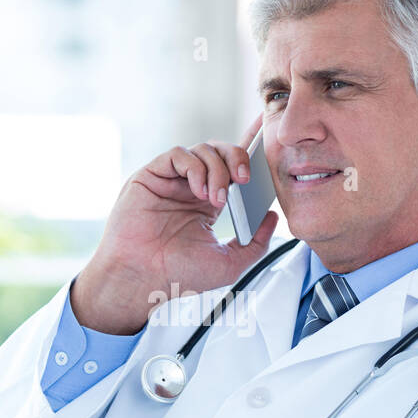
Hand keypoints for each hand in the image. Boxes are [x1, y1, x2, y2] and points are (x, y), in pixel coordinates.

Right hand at [71, 112, 279, 334]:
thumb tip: (273, 217)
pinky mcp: (152, 175)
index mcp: (210, 203)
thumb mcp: (230, 264)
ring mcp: (172, 180)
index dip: (251, 150)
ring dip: (218, 169)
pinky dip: (194, 167)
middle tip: (244, 179)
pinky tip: (199, 190)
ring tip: (217, 199)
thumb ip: (255, 243)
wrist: (144, 278)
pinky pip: (178, 154)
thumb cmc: (179, 274)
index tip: (267, 139)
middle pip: (221, 151)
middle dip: (238, 157)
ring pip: (203, 150)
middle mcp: (191, 187)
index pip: (234, 168)